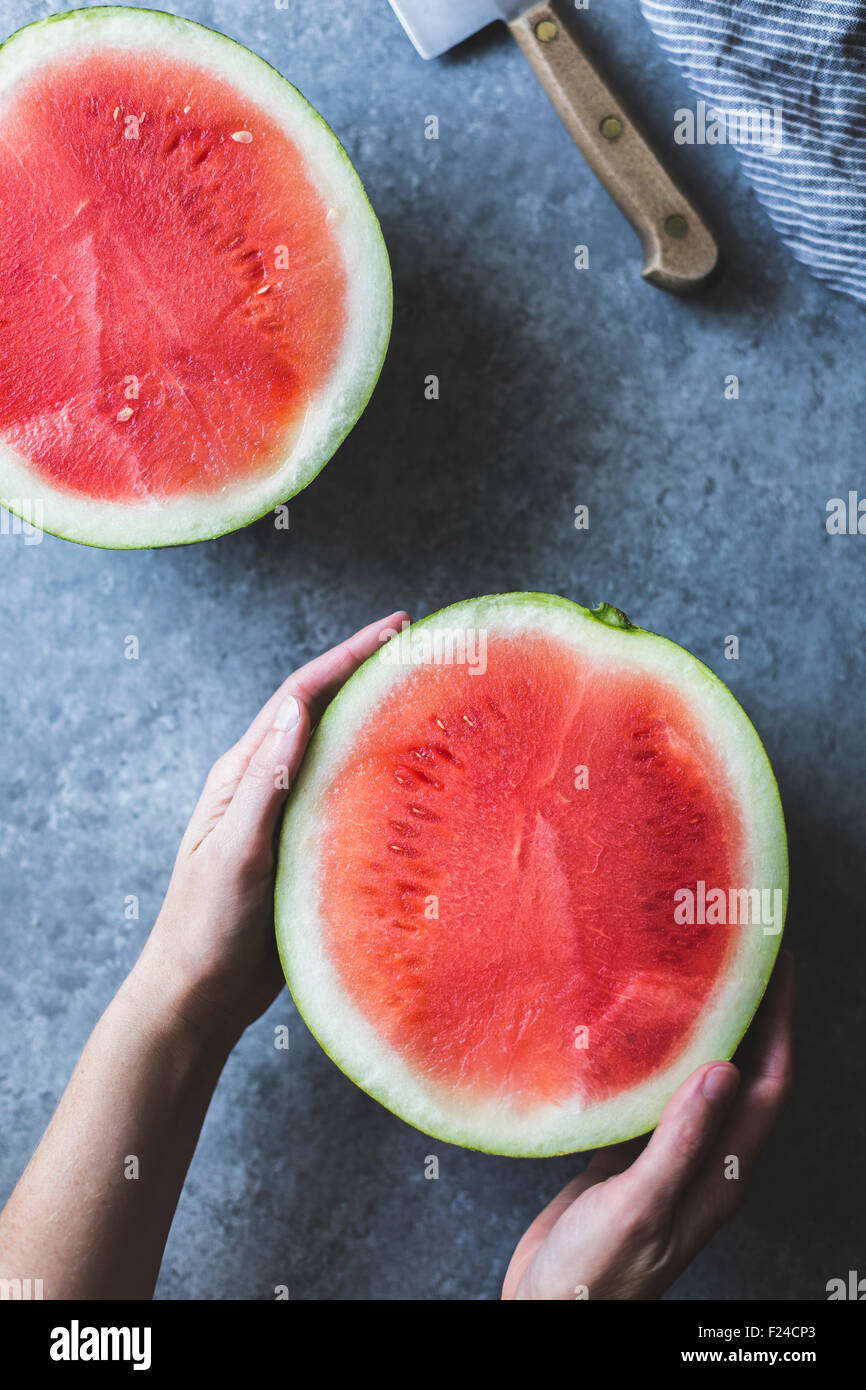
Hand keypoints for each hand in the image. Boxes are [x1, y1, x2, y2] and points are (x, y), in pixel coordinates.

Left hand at [131, 610, 408, 1043]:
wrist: (197, 996)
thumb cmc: (206, 927)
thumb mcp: (233, 851)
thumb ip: (264, 782)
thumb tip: (297, 707)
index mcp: (243, 774)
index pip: (300, 697)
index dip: (346, 656)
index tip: (396, 627)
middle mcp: (266, 787)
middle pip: (322, 714)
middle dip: (367, 674)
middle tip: (421, 649)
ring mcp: (286, 820)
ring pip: (338, 756)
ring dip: (376, 720)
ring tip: (425, 699)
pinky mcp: (306, 854)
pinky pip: (348, 803)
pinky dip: (380, 779)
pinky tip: (416, 784)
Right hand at [502, 949, 794, 1299]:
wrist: (550, 1311)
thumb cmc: (597, 1275)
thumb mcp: (642, 1206)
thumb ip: (680, 1142)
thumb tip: (721, 1071)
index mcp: (722, 1171)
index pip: (769, 1082)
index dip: (779, 1021)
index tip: (775, 963)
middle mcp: (704, 1158)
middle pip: (740, 1072)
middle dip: (747, 1014)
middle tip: (733, 953)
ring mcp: (667, 1156)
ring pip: (695, 1078)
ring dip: (699, 1029)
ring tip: (686, 975)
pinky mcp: (626, 1156)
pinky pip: (651, 1094)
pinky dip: (650, 1057)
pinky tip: (629, 1029)